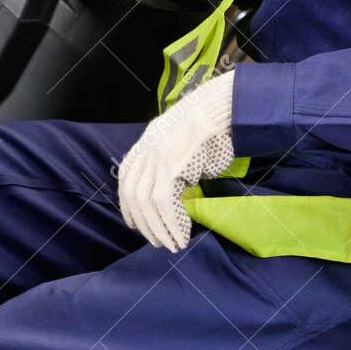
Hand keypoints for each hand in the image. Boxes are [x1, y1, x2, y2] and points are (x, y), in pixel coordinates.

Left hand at [116, 71, 236, 251]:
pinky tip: (182, 236)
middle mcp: (147, 148)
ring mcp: (157, 156)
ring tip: (172, 244)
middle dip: (143, 223)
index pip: (127, 177)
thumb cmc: (212, 123)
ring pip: (146, 203)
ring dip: (159, 229)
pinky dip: (171, 224)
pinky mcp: (171, 165)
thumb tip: (176, 189)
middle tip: (157, 242)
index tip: (133, 223)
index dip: (127, 204)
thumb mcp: (183, 140)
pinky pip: (164, 203)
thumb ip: (173, 160)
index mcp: (147, 140)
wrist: (223, 105)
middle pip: (133, 194)